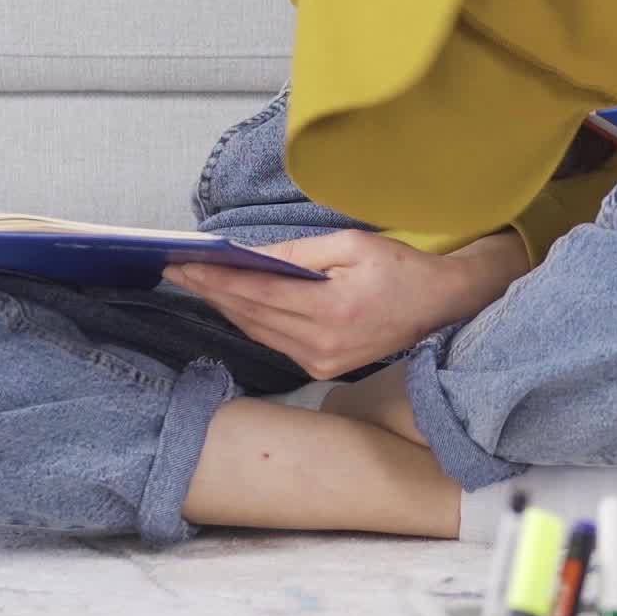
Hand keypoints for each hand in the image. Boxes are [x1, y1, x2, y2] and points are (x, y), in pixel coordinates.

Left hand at [162, 230, 517, 380]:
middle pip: (251, 315)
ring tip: (196, 282)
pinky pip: (274, 342)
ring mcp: (322, 363)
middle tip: (176, 269)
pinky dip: (249, 320)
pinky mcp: (322, 370)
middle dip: (212, 291)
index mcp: (333, 310)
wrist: (440, 307)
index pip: (259, 294)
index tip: (183, 264)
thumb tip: (248, 256)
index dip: (217, 279)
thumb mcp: (351, 245)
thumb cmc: (399, 268)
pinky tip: (231, 302)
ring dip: (225, 307)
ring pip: (257, 332)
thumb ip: (298, 254)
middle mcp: (323, 345)